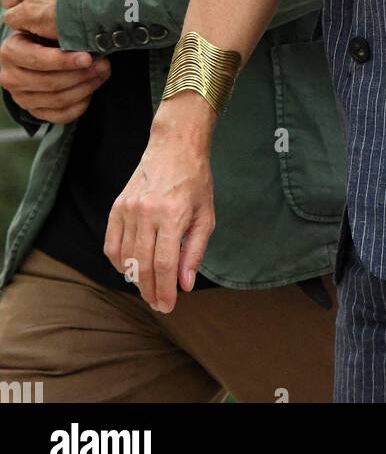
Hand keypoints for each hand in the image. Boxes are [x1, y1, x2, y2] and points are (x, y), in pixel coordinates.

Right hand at [0, 30, 110, 123]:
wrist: (35, 51)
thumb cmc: (44, 35)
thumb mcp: (44, 24)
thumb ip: (53, 25)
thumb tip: (80, 28)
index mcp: (11, 51)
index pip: (38, 60)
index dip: (65, 61)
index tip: (88, 58)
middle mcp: (11, 77)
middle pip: (50, 83)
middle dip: (82, 75)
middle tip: (103, 64)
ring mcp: (21, 98)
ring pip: (58, 100)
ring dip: (86, 87)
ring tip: (102, 73)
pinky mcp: (35, 111)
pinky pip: (61, 115)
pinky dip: (81, 104)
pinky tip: (92, 90)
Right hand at [104, 95, 216, 311]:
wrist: (174, 147)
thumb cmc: (195, 181)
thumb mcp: (205, 216)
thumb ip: (194, 252)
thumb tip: (185, 284)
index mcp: (172, 215)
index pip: (164, 265)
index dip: (165, 291)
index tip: (168, 306)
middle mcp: (146, 213)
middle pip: (143, 265)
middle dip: (150, 291)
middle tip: (158, 305)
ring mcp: (128, 209)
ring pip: (126, 258)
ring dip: (135, 280)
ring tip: (147, 289)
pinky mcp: (117, 207)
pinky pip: (111, 244)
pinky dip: (118, 262)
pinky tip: (130, 270)